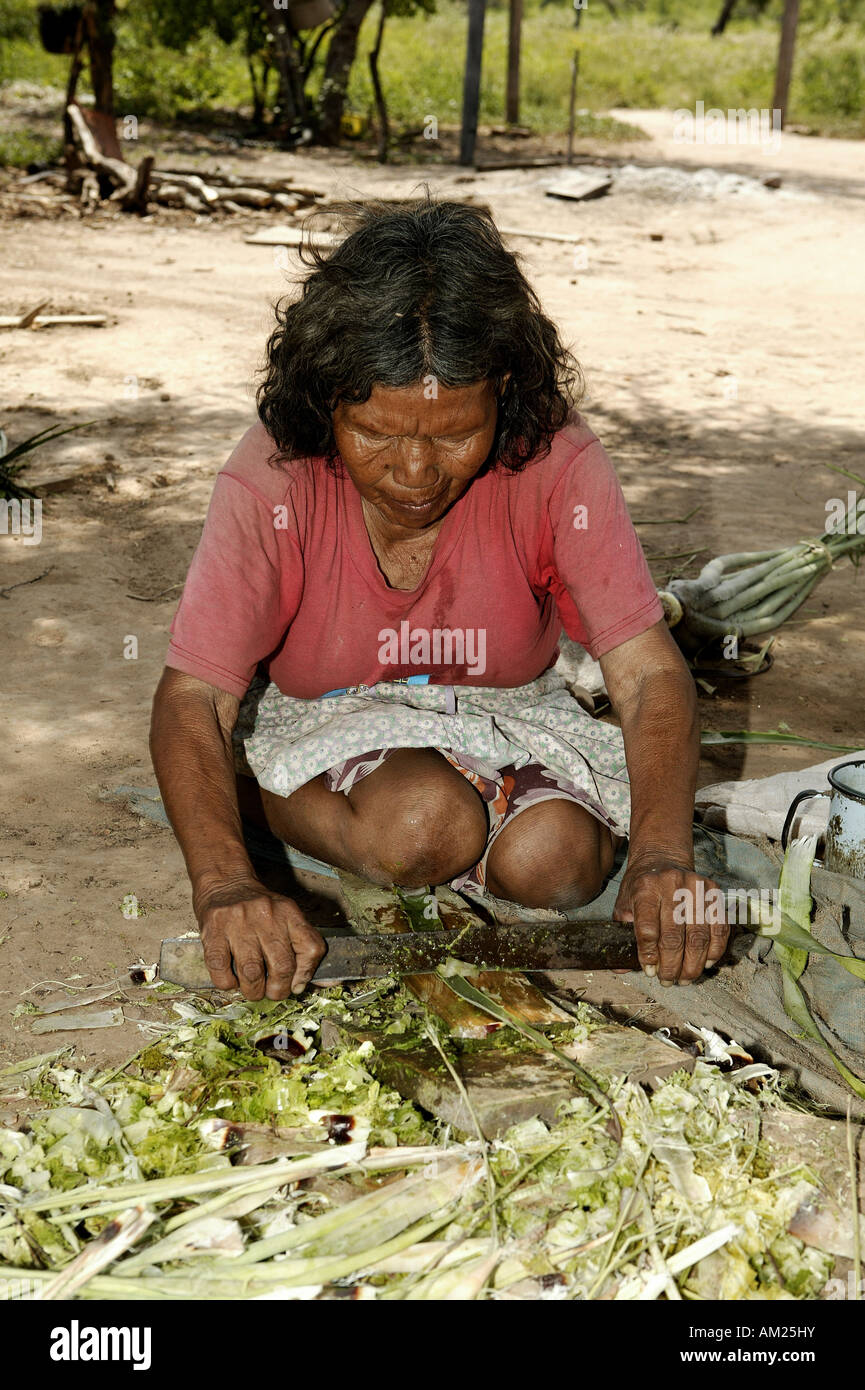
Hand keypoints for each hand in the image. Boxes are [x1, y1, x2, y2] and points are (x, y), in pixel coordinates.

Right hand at [193, 879, 325, 999]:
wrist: (225, 881)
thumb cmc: (258, 906)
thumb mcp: (286, 915)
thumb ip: (303, 945)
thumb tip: (328, 983)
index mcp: (289, 912)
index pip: (311, 948)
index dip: (306, 974)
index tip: (297, 985)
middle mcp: (267, 916)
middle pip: (282, 966)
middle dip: (278, 990)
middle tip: (273, 992)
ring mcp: (238, 923)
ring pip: (252, 972)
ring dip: (253, 991)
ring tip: (253, 990)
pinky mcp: (213, 930)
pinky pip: (220, 968)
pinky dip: (227, 983)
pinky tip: (231, 980)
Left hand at [613, 853, 728, 983]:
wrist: (663, 859)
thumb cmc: (642, 887)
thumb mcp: (624, 904)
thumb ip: (622, 935)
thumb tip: (620, 968)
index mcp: (645, 888)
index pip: (647, 929)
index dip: (649, 955)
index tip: (650, 971)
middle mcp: (671, 885)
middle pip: (674, 936)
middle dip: (672, 966)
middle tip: (668, 980)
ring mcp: (696, 887)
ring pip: (699, 936)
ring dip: (693, 964)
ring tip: (685, 979)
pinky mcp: (714, 891)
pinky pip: (720, 927)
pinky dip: (715, 950)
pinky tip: (706, 963)